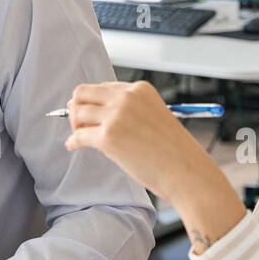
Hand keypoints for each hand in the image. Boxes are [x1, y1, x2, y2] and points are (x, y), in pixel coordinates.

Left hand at [65, 79, 245, 252]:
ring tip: (79, 136)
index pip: (103, 87)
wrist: (185, 171)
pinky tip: (74, 147)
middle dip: (76, 108)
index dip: (92, 100)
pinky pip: (78, 136)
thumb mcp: (155, 116)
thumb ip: (131, 110)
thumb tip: (99, 115)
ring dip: (74, 125)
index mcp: (139, 90)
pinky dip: (73, 142)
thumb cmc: (174, 151)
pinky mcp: (107, 137)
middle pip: (83, 93)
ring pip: (77, 112)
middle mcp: (126, 98)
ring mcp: (115, 116)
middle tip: (77, 123)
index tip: (86, 110)